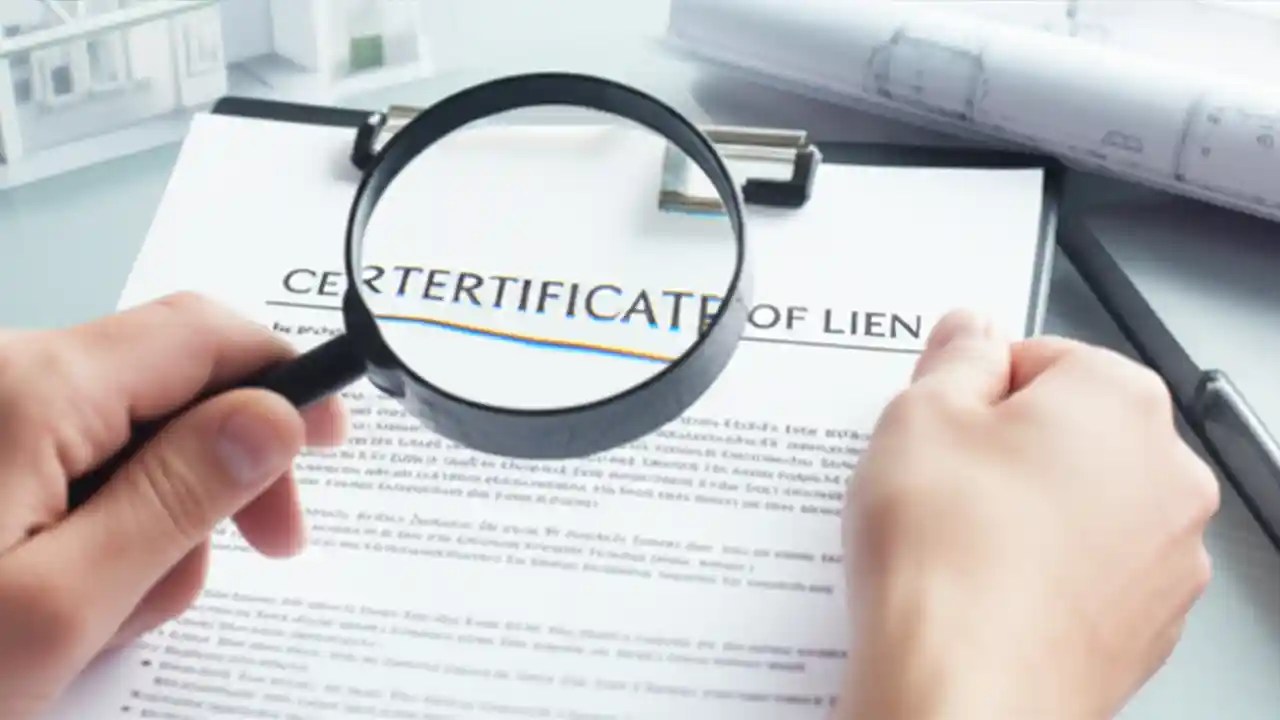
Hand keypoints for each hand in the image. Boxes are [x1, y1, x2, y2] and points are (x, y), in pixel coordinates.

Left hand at [0, 293, 345, 719]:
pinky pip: (67, 460)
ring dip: (156, 514)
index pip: (202, 334)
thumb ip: (179, 499)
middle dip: (225, 468)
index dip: (285, 376)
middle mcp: (0, 375)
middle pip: (168, 385)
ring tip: (114, 610)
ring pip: (123, 434)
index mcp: (32, 390)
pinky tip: (70, 591)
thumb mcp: (60, 604)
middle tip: (267, 548)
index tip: (329, 440)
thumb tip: (273, 416)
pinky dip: (99, 519)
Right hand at [837, 310, 1218, 719]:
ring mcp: (1164, 558)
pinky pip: (1085, 571)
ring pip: (1080, 504)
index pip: (1041, 358)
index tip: (939, 421)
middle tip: (937, 480)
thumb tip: (971, 333)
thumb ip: (954, 356)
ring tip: (954, 542)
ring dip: (1023, 511)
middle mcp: (1165, 475)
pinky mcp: (1144, 625)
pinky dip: (1040, 571)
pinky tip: (981, 586)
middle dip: (1003, 448)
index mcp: (1120, 401)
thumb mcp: (918, 416)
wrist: (966, 692)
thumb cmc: (948, 560)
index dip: (973, 389)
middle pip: (1069, 431)